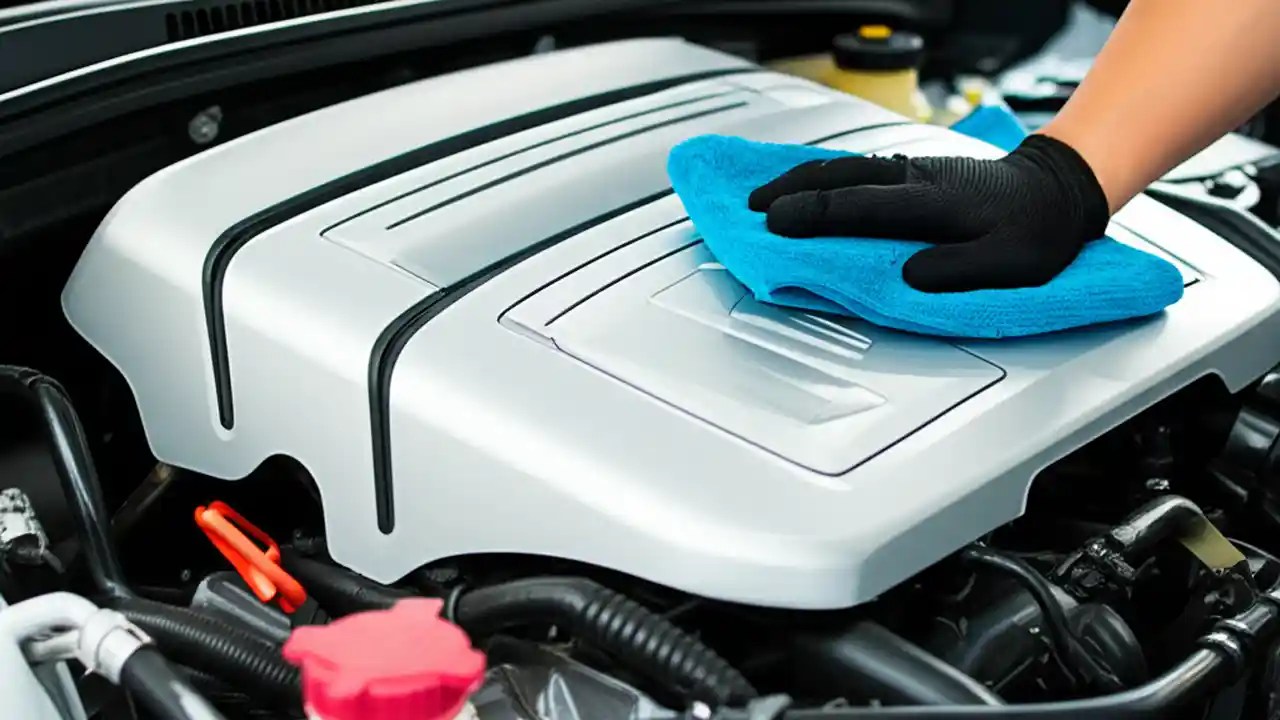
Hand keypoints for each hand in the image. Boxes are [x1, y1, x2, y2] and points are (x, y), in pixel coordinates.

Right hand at [747, 134, 1110, 292]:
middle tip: (752, 208)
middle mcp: (916, 178)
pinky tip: (808, 182)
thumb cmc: (1036, 230)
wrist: (1059, 187)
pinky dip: (824, 174)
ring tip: (765, 194)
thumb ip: (957, 271)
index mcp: (932, 202)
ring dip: (801, 179)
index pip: (859, 206)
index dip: (813, 216)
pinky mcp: (914, 169)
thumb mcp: (1011, 264)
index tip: (774, 223)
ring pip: (845, 168)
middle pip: (840, 178)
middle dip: (792, 191)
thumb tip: (908, 277)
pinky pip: (858, 168)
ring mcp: (913, 169)